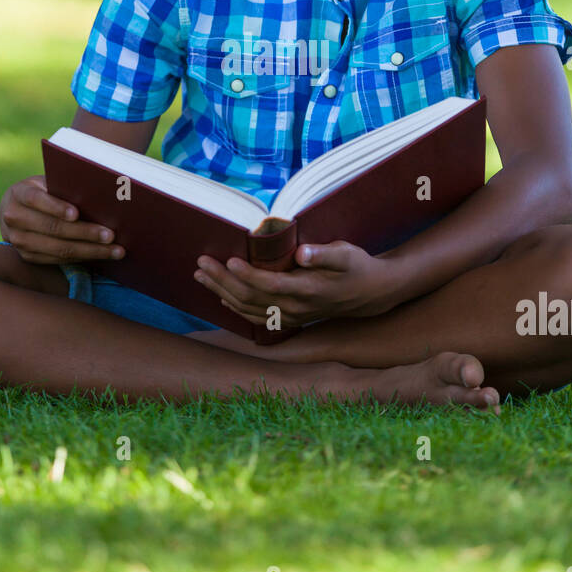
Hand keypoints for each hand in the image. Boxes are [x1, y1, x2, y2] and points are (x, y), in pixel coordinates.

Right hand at [0, 174, 124, 265]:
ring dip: (90, 251)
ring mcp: (18, 240)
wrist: (15, 211)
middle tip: (111, 235)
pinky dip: (83, 258)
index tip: (77, 213)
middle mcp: (14, 218)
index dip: (56, 207)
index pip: (37, 199)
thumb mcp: (46, 183)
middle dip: (85, 233)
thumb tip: (101, 192)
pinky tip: (102, 255)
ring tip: (115, 250)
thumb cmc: (42, 192)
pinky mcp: (27, 257)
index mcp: (19, 194)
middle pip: (52, 228)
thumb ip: (64, 188)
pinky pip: (58, 260)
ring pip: (58, 249)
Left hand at [194, 240, 397, 327]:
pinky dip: (236, 308)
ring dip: (222, 293)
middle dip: (222, 280)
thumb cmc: (356, 267)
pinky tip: (222, 298)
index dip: (246, 274)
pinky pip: (257, 318)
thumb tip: (302, 253)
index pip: (268, 285)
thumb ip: (323, 254)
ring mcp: (292, 316)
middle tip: (201, 263)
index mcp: (307, 290)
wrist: (370, 293)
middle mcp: (295, 308)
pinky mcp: (290, 318)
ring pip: (249, 309)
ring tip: (201, 276)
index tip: (228, 259)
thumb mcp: (346, 254)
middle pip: (250, 298)